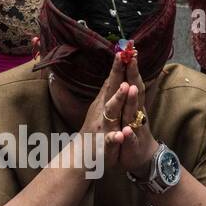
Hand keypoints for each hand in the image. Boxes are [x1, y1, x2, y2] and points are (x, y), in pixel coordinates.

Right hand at [79, 54, 129, 169]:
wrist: (81, 157)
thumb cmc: (93, 131)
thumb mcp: (99, 109)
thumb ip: (106, 92)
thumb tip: (111, 75)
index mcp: (103, 103)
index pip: (112, 80)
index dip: (118, 65)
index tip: (124, 48)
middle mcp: (102, 111)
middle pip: (110, 89)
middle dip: (117, 74)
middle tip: (123, 57)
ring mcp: (103, 127)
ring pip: (111, 111)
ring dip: (117, 99)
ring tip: (125, 87)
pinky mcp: (104, 144)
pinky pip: (110, 140)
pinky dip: (115, 138)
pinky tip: (121, 135)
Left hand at [116, 57, 158, 175]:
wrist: (142, 156)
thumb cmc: (132, 129)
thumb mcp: (128, 109)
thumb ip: (126, 92)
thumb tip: (124, 72)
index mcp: (132, 103)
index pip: (130, 81)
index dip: (129, 66)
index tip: (128, 48)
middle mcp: (135, 112)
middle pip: (134, 91)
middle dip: (132, 75)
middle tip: (132, 58)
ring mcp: (135, 128)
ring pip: (133, 113)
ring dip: (132, 101)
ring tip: (131, 88)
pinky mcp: (132, 146)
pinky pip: (130, 140)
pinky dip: (128, 136)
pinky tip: (125, 132)